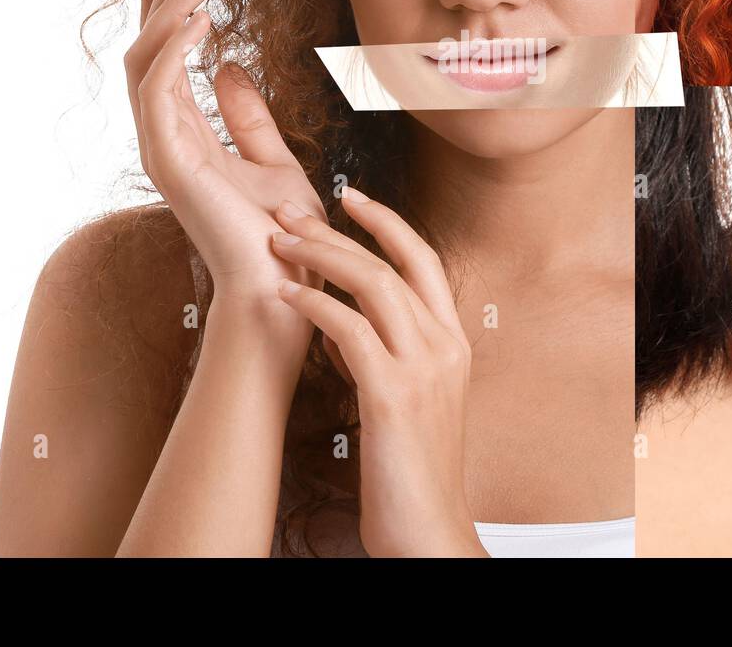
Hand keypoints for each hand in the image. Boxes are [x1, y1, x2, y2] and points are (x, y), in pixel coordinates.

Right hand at [125, 0, 324, 335]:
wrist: (284, 283)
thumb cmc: (282, 229)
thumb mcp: (272, 157)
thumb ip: (247, 114)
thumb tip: (229, 67)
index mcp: (184, 130)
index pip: (165, 52)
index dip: (164, 2)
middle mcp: (164, 135)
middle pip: (149, 44)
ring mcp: (162, 148)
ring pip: (146, 58)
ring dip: (173, 6)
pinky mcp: (169, 161)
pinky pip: (161, 91)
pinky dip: (175, 50)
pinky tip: (204, 19)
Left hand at [268, 190, 487, 557]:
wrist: (429, 533)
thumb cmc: (410, 472)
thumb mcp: (408, 399)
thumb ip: (383, 355)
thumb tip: (341, 323)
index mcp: (453, 343)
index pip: (424, 261)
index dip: (389, 223)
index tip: (351, 197)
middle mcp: (445, 347)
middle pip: (394, 263)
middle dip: (340, 230)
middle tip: (291, 212)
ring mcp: (423, 370)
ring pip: (374, 285)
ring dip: (322, 257)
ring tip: (279, 245)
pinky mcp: (394, 397)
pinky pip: (351, 332)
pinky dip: (316, 307)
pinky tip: (286, 298)